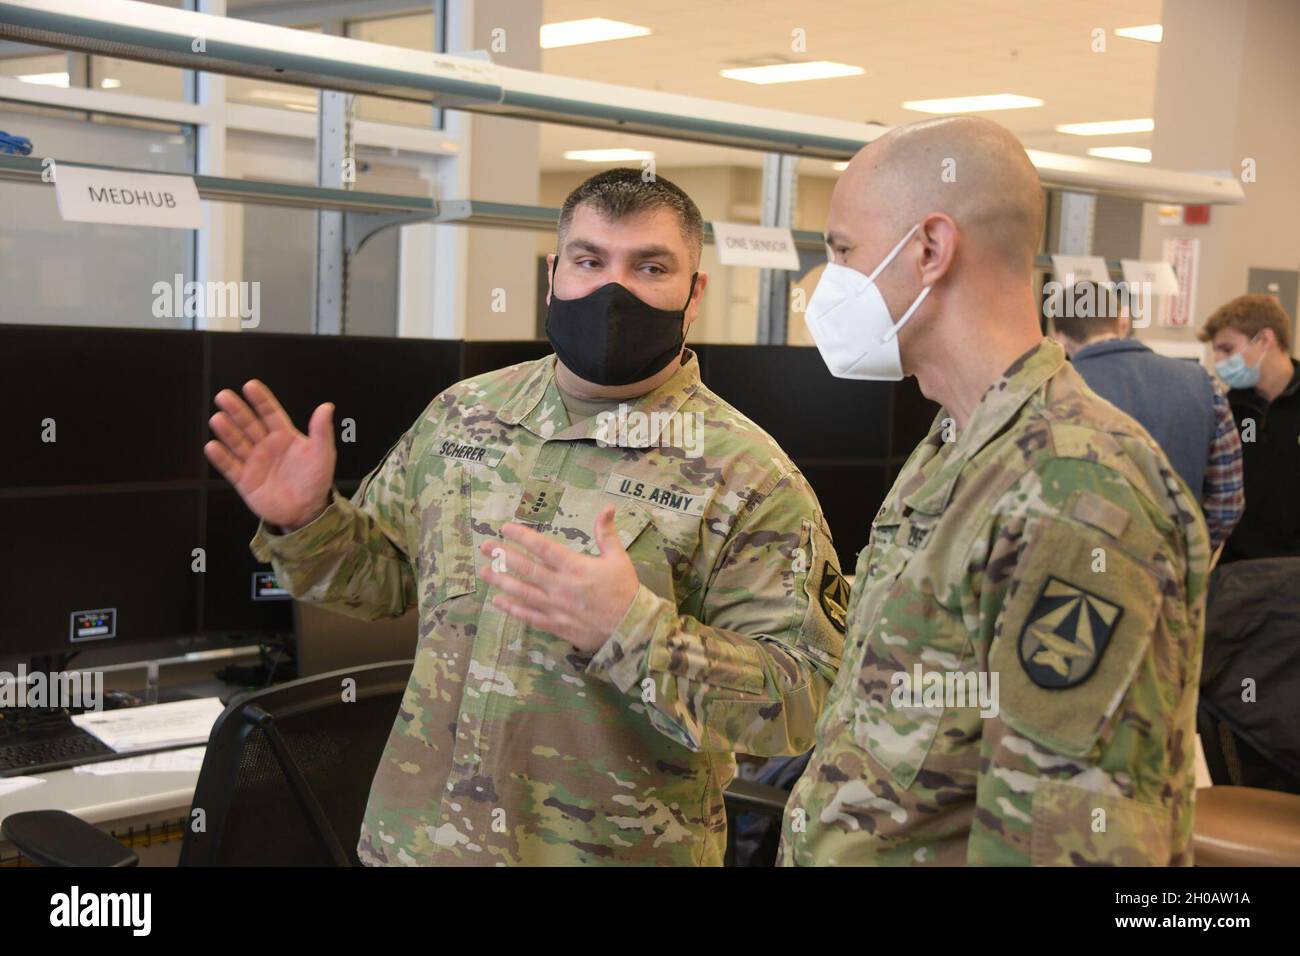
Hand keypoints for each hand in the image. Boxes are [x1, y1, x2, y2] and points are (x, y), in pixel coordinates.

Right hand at [204, 379, 336, 530]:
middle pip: (248, 424)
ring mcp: (253, 462)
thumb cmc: (316, 480)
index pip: (270, 413)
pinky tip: (212, 446)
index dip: (261, 399)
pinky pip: (230, 467)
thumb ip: (321, 431)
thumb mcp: (323, 454)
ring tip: (217, 419)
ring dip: (226, 430)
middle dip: (236, 410)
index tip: (250, 385)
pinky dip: (221, 457)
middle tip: (223, 396)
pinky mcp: (244, 481)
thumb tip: (327, 406)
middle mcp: (266, 446)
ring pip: (237, 442)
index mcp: (284, 436)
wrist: (307, 512)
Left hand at [477, 506, 639, 652]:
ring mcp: (556, 607)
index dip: (522, 536)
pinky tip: (498, 602)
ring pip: (522, 592)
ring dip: (501, 581)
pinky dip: (513, 609)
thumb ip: (606, 533)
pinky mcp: (556, 625)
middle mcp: (561, 586)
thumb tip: (606, 507)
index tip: (505, 528)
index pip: (543, 548)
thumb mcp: (618, 558)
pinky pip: (530, 616)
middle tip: (484, 547)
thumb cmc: (625, 590)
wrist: (631, 628)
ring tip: (484, 572)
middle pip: (526, 568)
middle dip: (503, 556)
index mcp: (575, 567)